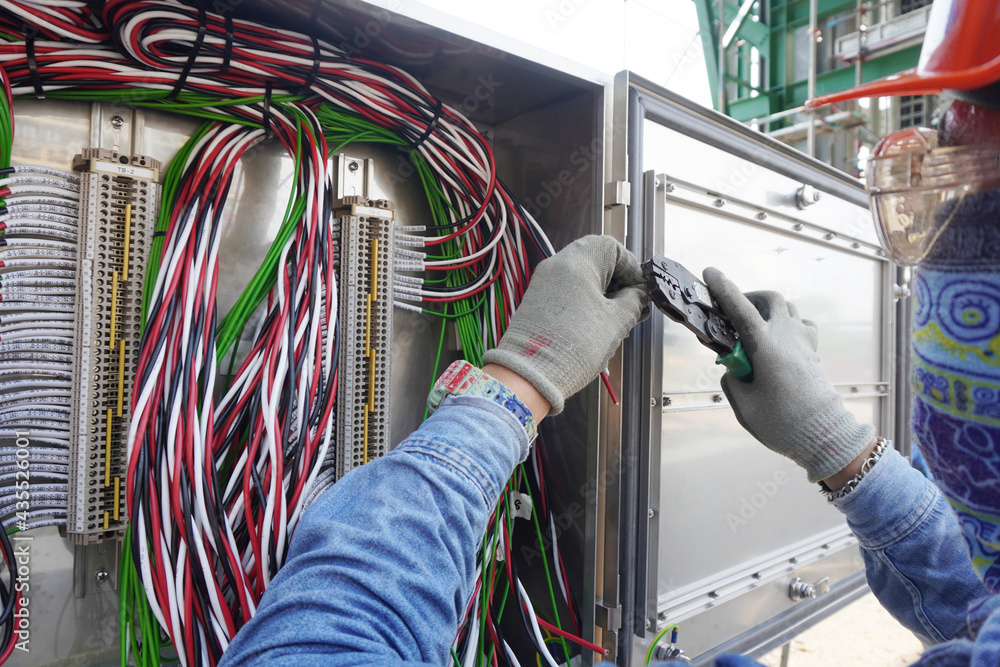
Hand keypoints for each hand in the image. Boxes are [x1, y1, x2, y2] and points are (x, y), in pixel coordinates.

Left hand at [482, 235, 649, 414]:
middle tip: (630, 306)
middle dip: (618, 283)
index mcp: (577, 261)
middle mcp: (556, 266)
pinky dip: (585, 302)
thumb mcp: (616, 321)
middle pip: (596, 261)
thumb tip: (639, 295)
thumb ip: (633, 301)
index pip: (612, 248)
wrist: (530, 375)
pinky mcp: (537, 300)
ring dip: (602, 294)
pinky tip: (595, 325)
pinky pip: (567, 291)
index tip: (639, 291)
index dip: (632, 269)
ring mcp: (544, 282)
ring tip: (615, 321)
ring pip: (582, 277)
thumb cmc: (572, 347)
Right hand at [702, 268, 874, 482]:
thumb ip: (732, 381)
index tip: (710, 272)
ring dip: (769, 310)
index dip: (723, 288)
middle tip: (733, 309)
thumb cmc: (782, 424)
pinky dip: (788, 325)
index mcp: (766, 346)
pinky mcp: (814, 355)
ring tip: (754, 325)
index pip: (739, 308)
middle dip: (749, 297)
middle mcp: (787, 338)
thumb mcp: (744, 406)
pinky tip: (779, 341)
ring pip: (789, 309)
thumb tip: (733, 370)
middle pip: (770, 299)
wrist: (825, 438)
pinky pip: (802, 326)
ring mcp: (804, 344)